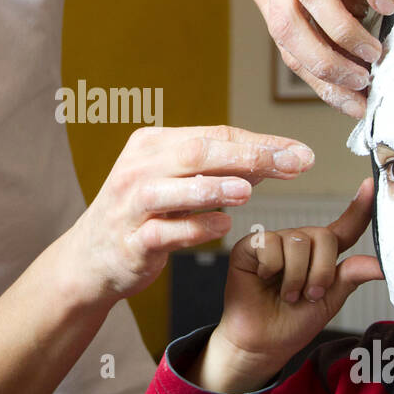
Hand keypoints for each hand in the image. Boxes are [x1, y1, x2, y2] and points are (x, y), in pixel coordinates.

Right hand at [64, 125, 315, 304]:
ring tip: (251, 190)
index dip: (260, 143)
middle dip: (249, 157)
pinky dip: (196, 228)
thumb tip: (277, 159)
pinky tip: (223, 225)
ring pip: (173, 190)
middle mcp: (138, 168)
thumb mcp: (176, 184)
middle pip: (196, 153)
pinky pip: (165, 232)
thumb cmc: (142, 215)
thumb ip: (219, 171)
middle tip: (291, 165)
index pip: (213, 136)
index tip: (301, 154)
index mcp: (151, 144)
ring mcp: (130, 205)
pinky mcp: (131, 242)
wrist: (92, 258)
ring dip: (214, 188)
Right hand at [201, 176, 382, 391]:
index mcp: (322, 254)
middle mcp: (299, 242)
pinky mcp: (250, 245)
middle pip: (322, 236)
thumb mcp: (330, 301)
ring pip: (297, 242)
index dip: (359, 207)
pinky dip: (270, 267)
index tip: (372, 185)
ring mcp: (274, 241)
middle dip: (321, 271)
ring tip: (287, 295)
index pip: (345, 226)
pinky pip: (269, 244)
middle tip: (310, 295)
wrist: (261, 343)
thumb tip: (381, 264)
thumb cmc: (292, 323)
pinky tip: (264, 279)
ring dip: (295, 276)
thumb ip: (351, 276)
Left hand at [250, 0, 393, 116]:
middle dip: (326, 62)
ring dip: (344, 30)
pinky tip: (386, 7)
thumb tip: (355, 88)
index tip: (353, 101)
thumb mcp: (335, 3)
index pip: (289, 47)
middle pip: (289, 24)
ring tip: (374, 51)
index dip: (321, 79)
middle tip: (361, 80)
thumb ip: (333, 37)